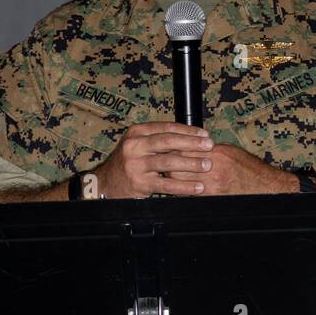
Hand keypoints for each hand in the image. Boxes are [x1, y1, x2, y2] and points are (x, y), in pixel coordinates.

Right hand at [92, 122, 214, 197]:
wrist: (105, 183)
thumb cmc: (130, 162)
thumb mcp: (139, 145)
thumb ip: (160, 140)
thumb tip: (194, 137)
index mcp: (137, 133)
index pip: (166, 128)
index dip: (188, 130)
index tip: (205, 135)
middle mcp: (134, 146)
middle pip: (168, 141)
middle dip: (192, 143)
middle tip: (210, 146)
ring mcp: (135, 165)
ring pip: (168, 162)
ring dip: (191, 164)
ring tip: (207, 165)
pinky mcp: (139, 183)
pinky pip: (166, 184)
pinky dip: (184, 186)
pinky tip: (197, 187)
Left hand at [162, 142, 295, 195]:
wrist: (266, 188)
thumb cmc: (251, 170)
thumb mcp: (232, 152)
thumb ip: (211, 150)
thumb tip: (194, 147)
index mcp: (217, 152)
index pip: (185, 148)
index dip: (173, 148)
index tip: (166, 149)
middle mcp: (213, 167)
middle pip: (178, 164)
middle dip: (168, 164)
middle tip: (162, 163)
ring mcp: (211, 183)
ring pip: (180, 180)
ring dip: (172, 178)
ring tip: (168, 176)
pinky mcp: (212, 197)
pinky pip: (189, 193)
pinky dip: (181, 191)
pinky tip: (178, 189)